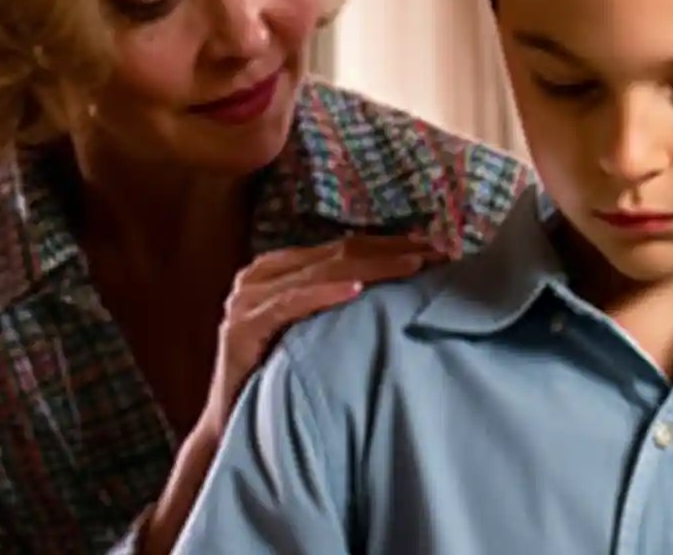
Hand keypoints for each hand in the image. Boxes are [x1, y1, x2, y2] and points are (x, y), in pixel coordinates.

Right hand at [201, 234, 443, 433]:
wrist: (233, 428)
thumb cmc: (281, 381)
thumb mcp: (315, 334)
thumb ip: (340, 306)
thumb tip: (405, 287)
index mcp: (279, 269)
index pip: (345, 247)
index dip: (392, 244)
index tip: (438, 247)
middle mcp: (260, 276)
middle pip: (338, 253)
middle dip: (392, 251)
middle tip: (439, 252)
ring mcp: (248, 300)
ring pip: (321, 271)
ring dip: (372, 266)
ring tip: (414, 265)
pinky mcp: (242, 329)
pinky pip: (290, 304)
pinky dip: (325, 294)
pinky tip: (358, 291)